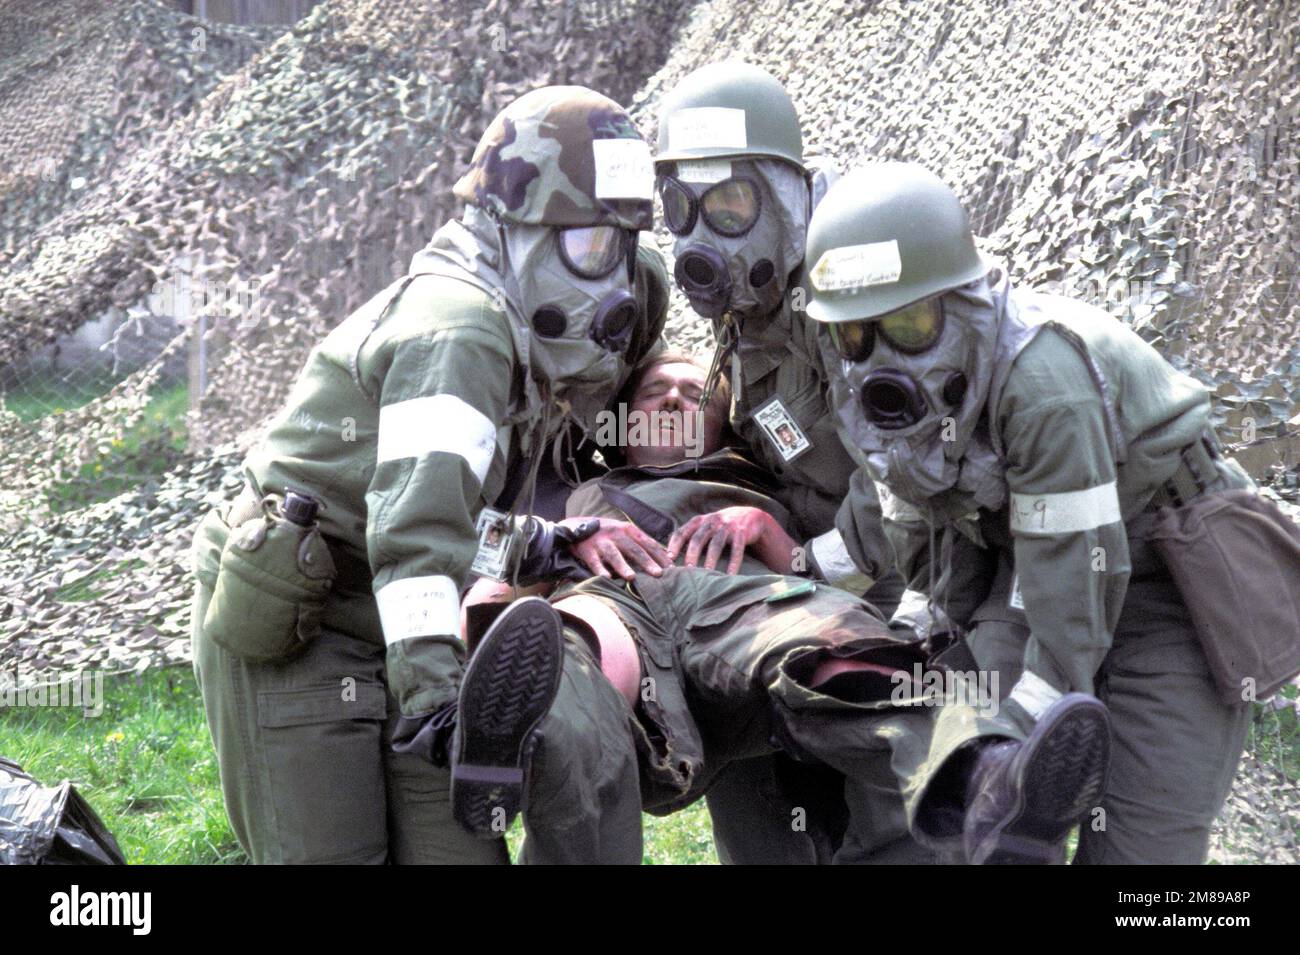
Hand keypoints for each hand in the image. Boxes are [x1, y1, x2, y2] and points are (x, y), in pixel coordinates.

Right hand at [563, 517, 672, 580]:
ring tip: (631, 577)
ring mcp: (601, 542)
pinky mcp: (586, 550)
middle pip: (634, 549)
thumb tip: (664, 556)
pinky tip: (605, 578)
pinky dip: (599, 569)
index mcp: (628, 529)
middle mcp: (616, 534)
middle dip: (647, 561)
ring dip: (622, 566)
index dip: (660, 555)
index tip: (672, 567)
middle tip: (659, 574)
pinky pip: (594, 561)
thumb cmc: (605, 533)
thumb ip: (640, 542)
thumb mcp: (623, 532)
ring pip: (614, 554)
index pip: (648, 543)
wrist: (574, 527)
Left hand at [667, 506, 781, 574]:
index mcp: (699, 521)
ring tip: (706, 574)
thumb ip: (689, 537)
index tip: (669, 559)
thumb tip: (669, 558)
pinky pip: (736, 549)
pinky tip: (730, 575)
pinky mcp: (741, 532)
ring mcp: (727, 526)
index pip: (682, 532)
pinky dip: (733, 563)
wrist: (750, 515)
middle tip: (686, 571)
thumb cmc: (720, 527)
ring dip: (710, 560)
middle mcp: (711, 521)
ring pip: (716, 544)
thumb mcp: (704, 527)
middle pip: (698, 538)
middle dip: (691, 555)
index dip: (674, 545)